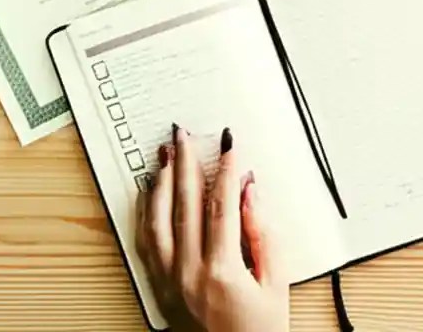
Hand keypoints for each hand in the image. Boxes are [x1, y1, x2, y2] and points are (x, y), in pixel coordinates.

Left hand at [138, 126, 288, 331]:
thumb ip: (264, 235)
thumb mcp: (276, 284)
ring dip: (161, 183)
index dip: (226, 169)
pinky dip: (146, 212)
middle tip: (185, 135)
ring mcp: (170, 280)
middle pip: (185, 205)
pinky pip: (146, 242)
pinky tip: (149, 193)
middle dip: (186, 164)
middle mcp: (189, 273)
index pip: (222, 205)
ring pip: (159, 220)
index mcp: (221, 271)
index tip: (228, 144)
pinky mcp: (160, 287)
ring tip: (164, 154)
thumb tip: (250, 195)